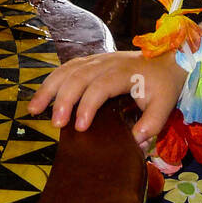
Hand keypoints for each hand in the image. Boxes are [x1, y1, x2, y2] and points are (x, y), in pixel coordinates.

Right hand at [27, 50, 185, 146]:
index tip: (80, 128)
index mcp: (125, 72)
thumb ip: (151, 125)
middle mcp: (107, 62)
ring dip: (49, 88)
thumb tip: (133, 142)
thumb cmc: (164, 84)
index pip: (101, 86)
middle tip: (54, 124)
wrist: (168, 59)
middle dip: (63, 99)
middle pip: (78, 76)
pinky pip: (67, 67)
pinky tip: (42, 96)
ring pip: (68, 69)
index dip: (88, 105)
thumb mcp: (164, 106)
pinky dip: (52, 80)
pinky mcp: (91, 61)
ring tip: (33, 109)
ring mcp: (97, 59)